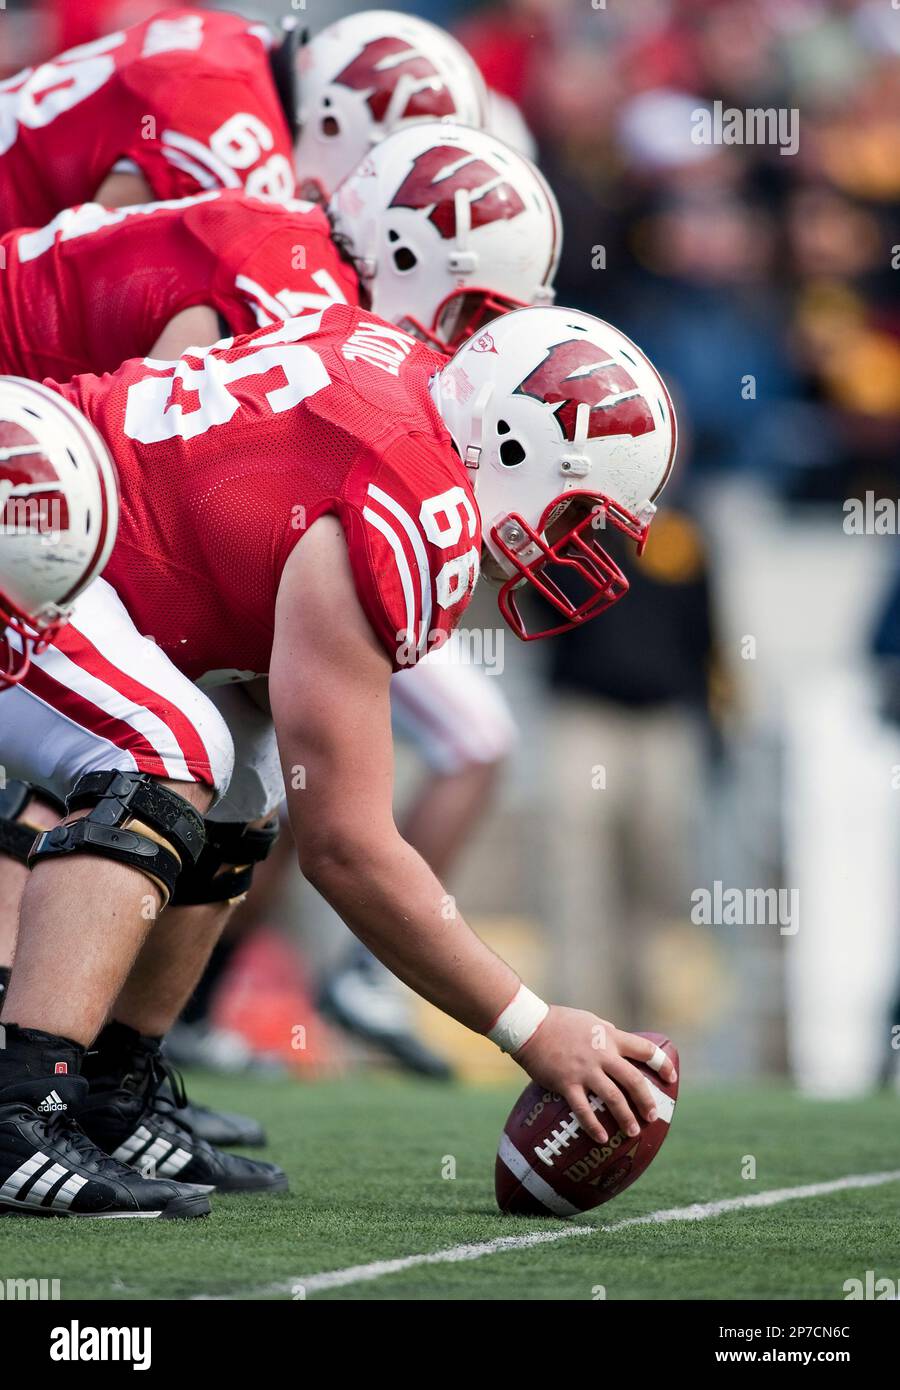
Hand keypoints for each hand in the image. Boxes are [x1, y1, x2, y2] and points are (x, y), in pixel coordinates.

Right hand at [514, 1006, 677, 1144]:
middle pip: (633, 1080)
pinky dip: (594, 1125)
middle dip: (647, 1100)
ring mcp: (585, 1070)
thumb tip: (617, 1036)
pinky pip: (583, 1109)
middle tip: (653, 1116)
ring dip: (626, 1117)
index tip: (671, 1078)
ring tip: (633, 1132)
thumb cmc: (558, 1021)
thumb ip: (605, 1031)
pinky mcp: (566, 1082)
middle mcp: (602, 1054)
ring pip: (613, 1097)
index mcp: (610, 1036)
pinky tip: (602, 1138)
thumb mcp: (589, 1020)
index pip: (645, 1049)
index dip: (661, 1064)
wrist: (529, 1025)